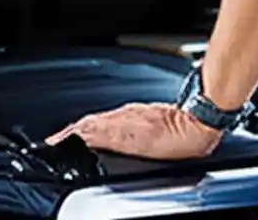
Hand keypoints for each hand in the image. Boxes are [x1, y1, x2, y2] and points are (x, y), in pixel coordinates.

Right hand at [44, 102, 221, 159]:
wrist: (202, 120)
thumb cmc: (179, 136)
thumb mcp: (139, 143)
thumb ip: (110, 139)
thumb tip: (84, 134)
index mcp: (120, 124)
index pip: (85, 128)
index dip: (68, 136)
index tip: (55, 142)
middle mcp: (125, 116)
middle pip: (90, 122)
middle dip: (72, 131)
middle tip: (59, 139)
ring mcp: (135, 114)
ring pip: (102, 119)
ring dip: (85, 127)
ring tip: (75, 135)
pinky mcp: (145, 114)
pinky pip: (116, 118)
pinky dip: (103, 125)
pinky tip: (107, 131)